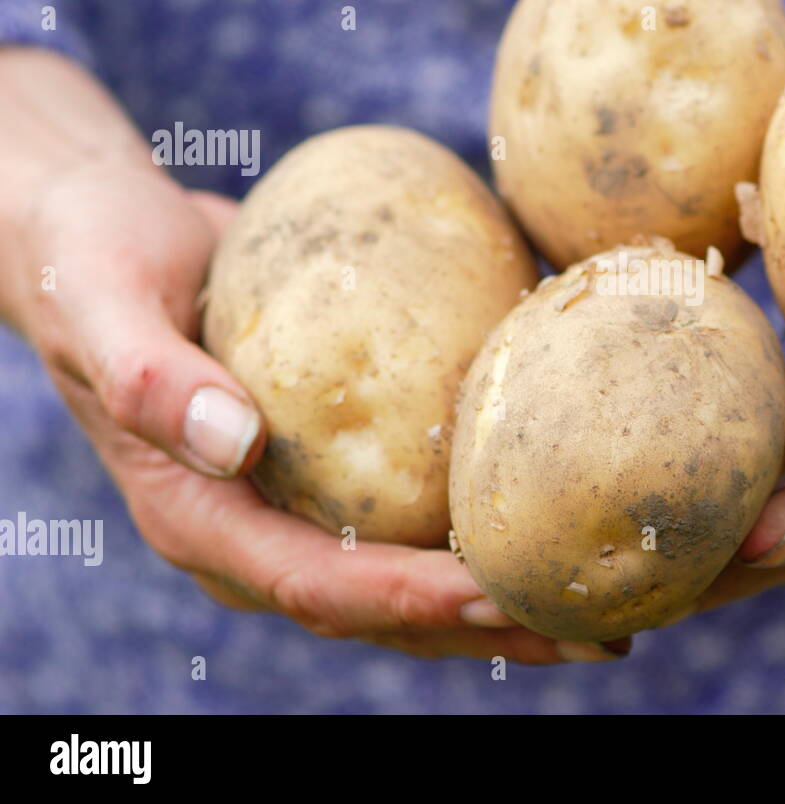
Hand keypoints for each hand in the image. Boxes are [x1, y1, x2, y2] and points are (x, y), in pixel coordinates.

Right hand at [11, 145, 623, 662]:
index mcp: (202, 520)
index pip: (322, 586)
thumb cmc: (95, 262)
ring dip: (505, 593)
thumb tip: (237, 442)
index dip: (415, 600)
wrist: (106, 233)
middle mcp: (258, 530)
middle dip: (489, 626)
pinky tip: (561, 499)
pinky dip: (487, 517)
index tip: (504, 595)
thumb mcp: (105, 306)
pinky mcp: (333, 466)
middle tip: (598, 636)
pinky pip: (415, 507)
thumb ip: (151, 380)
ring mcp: (298, 505)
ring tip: (605, 600)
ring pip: (411, 572)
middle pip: (386, 606)